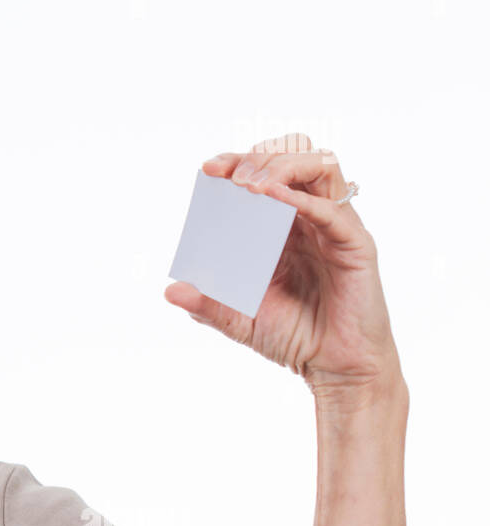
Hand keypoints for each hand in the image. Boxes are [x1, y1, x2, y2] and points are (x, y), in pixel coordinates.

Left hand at [163, 133, 403, 402]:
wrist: (333, 368)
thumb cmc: (294, 337)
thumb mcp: (239, 320)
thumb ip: (208, 305)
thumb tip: (170, 291)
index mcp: (282, 225)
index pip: (264, 172)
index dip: (237, 161)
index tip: (208, 169)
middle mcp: (310, 217)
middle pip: (293, 157)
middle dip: (258, 158)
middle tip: (230, 176)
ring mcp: (335, 227)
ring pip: (321, 167)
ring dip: (282, 166)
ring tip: (250, 186)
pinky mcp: (355, 244)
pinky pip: (333, 210)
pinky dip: (303, 198)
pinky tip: (275, 198)